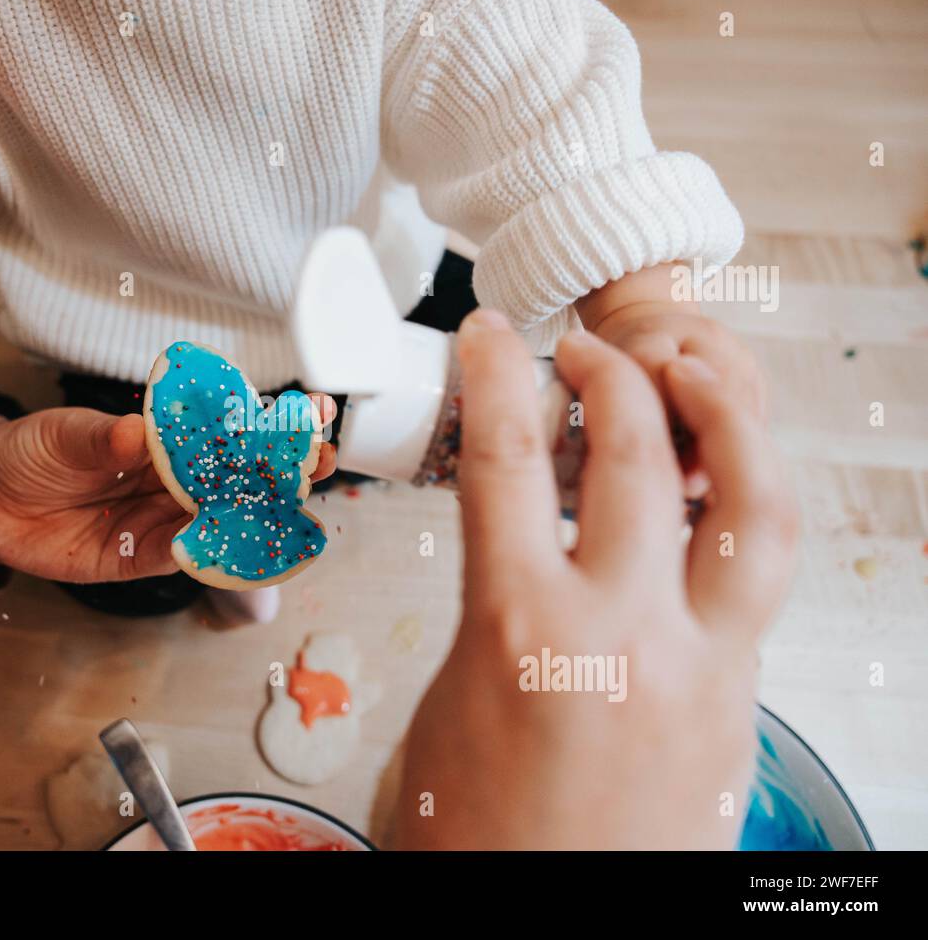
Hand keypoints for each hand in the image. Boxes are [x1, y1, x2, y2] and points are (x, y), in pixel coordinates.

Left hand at [0, 398, 337, 584]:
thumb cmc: (33, 450)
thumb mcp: (65, 434)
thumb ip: (102, 437)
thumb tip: (136, 433)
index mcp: (164, 442)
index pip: (226, 434)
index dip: (268, 426)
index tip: (311, 413)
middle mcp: (170, 482)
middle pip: (235, 480)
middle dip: (280, 470)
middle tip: (320, 461)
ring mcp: (157, 521)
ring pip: (217, 520)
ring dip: (254, 516)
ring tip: (294, 506)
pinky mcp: (136, 558)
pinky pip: (180, 557)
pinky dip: (205, 552)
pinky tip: (233, 545)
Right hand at [394, 311, 797, 848]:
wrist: (546, 924)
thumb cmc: (476, 838)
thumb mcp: (452, 701)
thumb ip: (492, 604)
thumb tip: (521, 539)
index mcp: (522, 635)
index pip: (511, 460)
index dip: (496, 374)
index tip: (491, 335)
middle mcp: (623, 636)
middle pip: (638, 453)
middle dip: (610, 372)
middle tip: (584, 350)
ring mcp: (701, 665)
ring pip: (753, 505)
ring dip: (727, 415)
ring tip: (692, 374)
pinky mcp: (741, 699)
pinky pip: (764, 574)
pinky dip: (747, 501)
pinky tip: (714, 482)